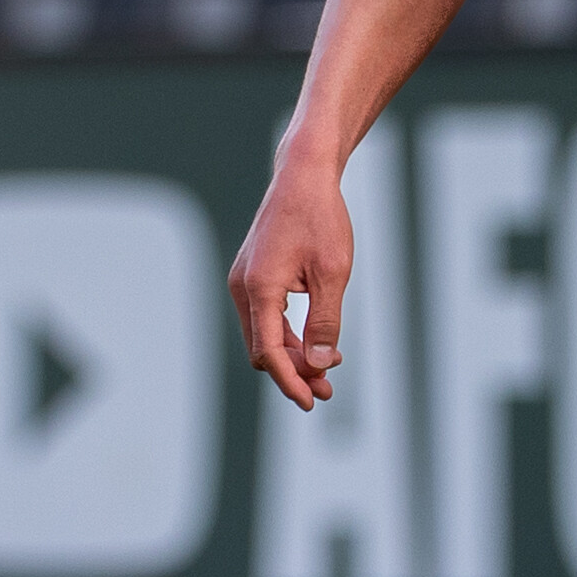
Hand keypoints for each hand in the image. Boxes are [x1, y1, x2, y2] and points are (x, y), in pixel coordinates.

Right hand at [227, 153, 357, 409]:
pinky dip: (288, 335)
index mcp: (259, 288)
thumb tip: (321, 365)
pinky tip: (316, 344)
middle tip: (328, 390)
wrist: (303, 176)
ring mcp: (244, 281)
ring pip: (264, 336)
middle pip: (263, 349)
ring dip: (293, 356)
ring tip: (327, 372)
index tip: (311, 401)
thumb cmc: (321, 218)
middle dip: (293, 373)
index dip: (290, 381)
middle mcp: (243, 288)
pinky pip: (266, 318)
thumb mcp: (333, 273)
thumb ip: (326, 321)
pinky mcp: (253, 276)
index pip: (269, 352)